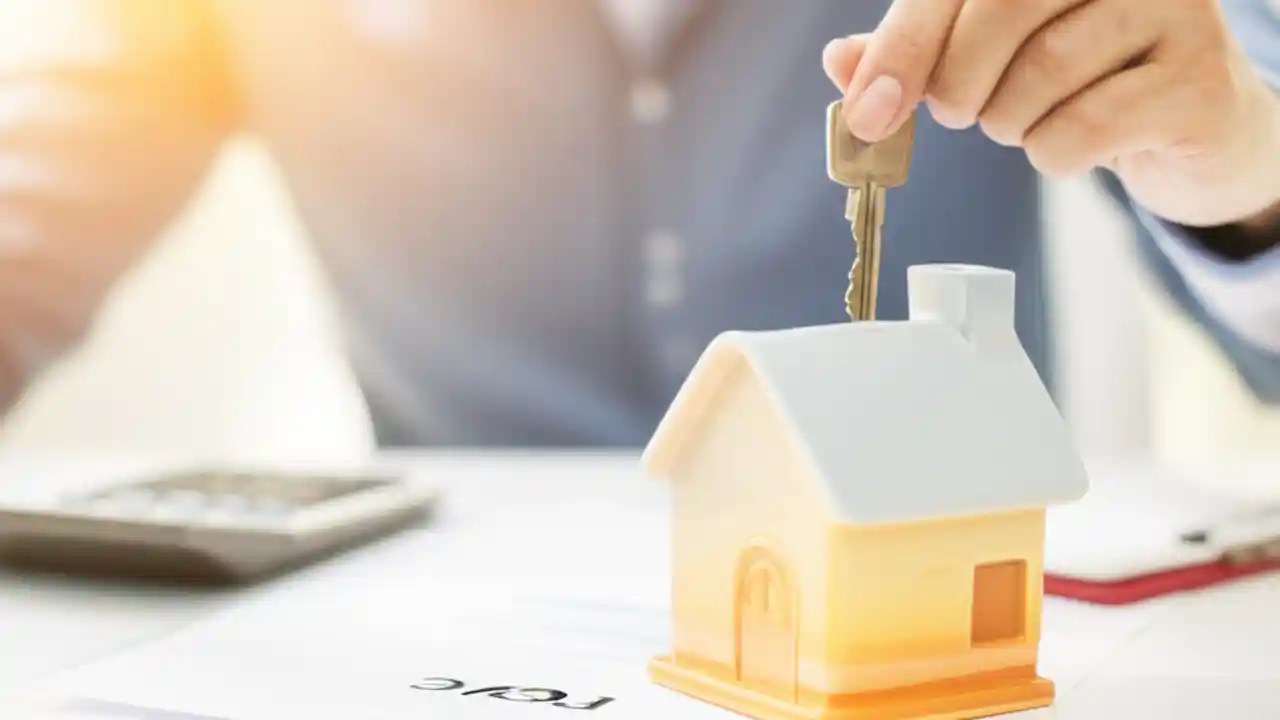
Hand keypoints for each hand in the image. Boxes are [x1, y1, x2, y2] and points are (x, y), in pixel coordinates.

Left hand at [822, 0, 1279, 230]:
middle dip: (957, 85)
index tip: (868, 112)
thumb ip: (917, 53)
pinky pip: (1085, 127)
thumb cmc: (1083, 77)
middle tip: (963, 112)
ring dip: (1010, 123)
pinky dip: (1055, 155)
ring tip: (1026, 121)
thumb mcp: (990, 57)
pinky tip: (1073, 146)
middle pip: (998, 14)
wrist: (1195, 125)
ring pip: (1042, 74)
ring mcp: (1171, 11)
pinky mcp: (1195, 80)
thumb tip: (841, 63)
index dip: (903, 46)